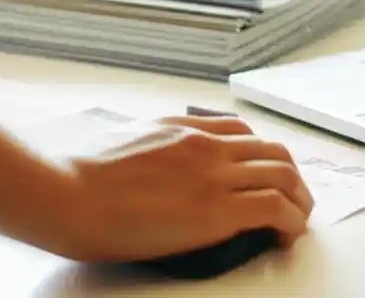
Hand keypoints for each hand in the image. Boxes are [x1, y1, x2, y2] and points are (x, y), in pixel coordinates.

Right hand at [53, 115, 313, 262]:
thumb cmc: (78, 175)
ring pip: (283, 176)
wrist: (65, 192)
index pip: (242, 132)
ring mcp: (214, 176)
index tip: (266, 173)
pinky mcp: (216, 211)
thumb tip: (156, 161)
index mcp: (184, 129)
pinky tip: (288, 236)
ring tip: (298, 220)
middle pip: (273, 152)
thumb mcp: (124, 141)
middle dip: (291, 176)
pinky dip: (291, 221)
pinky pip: (274, 209)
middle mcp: (207, 147)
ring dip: (299, 199)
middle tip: (294, 198)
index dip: (263, 155)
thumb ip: (152, 146)